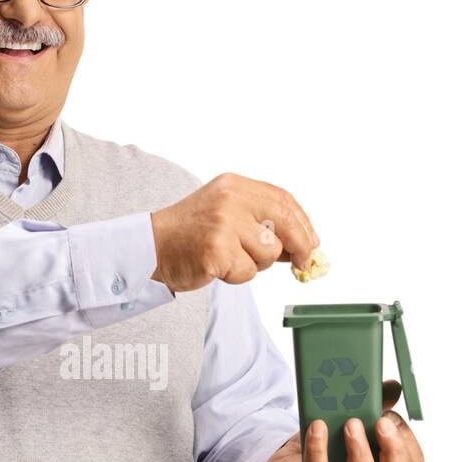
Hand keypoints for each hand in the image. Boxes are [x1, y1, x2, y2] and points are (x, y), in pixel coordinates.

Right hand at [150, 172, 319, 292]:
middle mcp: (230, 199)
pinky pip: (248, 272)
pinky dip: (236, 275)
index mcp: (234, 185)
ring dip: (255, 263)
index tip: (312, 242)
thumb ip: (261, 219)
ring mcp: (223, 224)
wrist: (150, 245)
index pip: (284, 200)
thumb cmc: (189, 232)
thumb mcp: (225, 211)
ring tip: (228, 256)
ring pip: (269, 252)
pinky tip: (217, 266)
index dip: (303, 224)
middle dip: (300, 247)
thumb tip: (306, 243)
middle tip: (300, 263)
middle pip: (286, 224)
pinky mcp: (216, 251)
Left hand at [262, 380, 424, 461]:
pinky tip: (317, 427)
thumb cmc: (325, 450)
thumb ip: (371, 409)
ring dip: (360, 451)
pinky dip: (318, 451)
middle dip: (393, 450)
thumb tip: (393, 385)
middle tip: (381, 422)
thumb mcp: (348, 428)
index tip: (390, 416)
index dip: (406, 440)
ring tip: (351, 423)